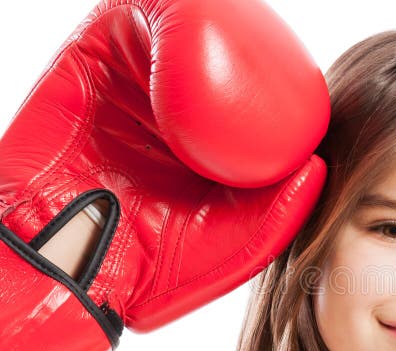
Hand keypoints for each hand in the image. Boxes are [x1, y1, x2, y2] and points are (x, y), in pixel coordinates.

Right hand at [0, 0, 329, 350]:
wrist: (65, 262)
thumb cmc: (154, 269)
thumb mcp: (235, 246)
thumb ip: (280, 211)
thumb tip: (319, 162)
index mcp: (217, 151)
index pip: (262, 103)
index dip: (286, 83)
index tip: (309, 80)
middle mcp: (180, 115)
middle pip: (224, 57)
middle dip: (250, 37)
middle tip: (276, 37)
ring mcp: (136, 85)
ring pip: (182, 27)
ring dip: (209, 13)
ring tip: (231, 12)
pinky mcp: (95, 60)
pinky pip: (131, 17)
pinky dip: (164, 8)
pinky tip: (189, 11)